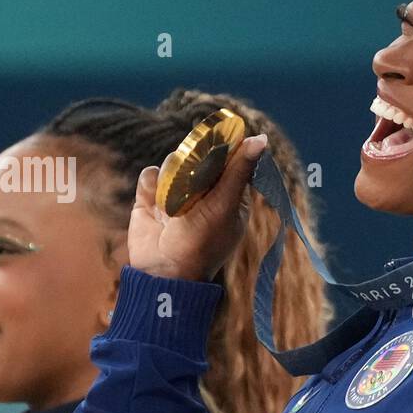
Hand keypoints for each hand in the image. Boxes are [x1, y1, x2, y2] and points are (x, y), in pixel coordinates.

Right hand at [127, 133, 268, 281]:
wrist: (163, 272)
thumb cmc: (202, 244)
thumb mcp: (225, 205)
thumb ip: (238, 171)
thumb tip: (262, 139)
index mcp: (229, 193)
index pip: (229, 158)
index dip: (221, 149)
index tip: (214, 145)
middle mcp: (204, 190)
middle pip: (197, 155)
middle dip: (192, 165)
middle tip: (192, 186)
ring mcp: (176, 192)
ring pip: (172, 162)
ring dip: (171, 180)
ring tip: (173, 208)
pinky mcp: (151, 197)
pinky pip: (150, 175)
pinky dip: (151, 187)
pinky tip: (156, 206)